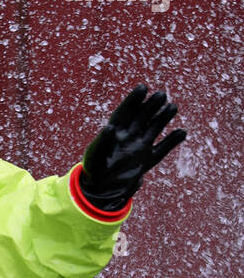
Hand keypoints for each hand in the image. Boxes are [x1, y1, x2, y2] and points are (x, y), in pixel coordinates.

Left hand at [79, 85, 186, 211]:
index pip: (125, 112)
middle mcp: (129, 136)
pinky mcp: (147, 160)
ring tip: (173, 107)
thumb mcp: (95, 156)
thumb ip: (103, 142)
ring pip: (153, 129)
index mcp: (114, 131)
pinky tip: (182, 132)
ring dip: (163, 118)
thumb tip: (109, 127)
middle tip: (161, 95)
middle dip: (151, 106)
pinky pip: (162, 149)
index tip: (143, 87)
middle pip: (142, 117)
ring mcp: (139, 147)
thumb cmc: (94, 170)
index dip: (133, 100)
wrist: (101, 190)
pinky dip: (171, 141)